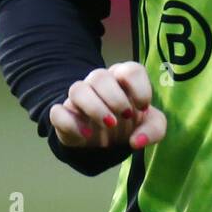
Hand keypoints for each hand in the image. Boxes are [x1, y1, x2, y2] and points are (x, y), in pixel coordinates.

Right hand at [49, 61, 166, 151]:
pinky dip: (71, 123)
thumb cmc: (130, 123)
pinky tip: (86, 135)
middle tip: (125, 116)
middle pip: (99, 76)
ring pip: (77, 89)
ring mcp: (79, 99)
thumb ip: (153, 130)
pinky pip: (57, 112)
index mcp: (122, 79)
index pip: (130, 70)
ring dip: (94, 107)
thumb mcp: (151, 126)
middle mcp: (99, 84)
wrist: (106, 140)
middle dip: (115, 97)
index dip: (139, 87)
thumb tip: (136, 141)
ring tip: (109, 124)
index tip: (143, 107)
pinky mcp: (64, 116)